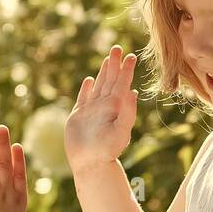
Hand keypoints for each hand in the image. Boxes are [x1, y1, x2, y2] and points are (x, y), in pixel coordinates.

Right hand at [65, 45, 138, 174]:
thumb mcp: (121, 131)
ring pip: (99, 86)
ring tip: (108, 59)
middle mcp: (105, 106)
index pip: (122, 84)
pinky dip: (87, 88)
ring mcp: (92, 110)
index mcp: (116, 107)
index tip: (131, 56)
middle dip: (114, 64)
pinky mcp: (79, 116)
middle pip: (111, 80)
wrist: (90, 163)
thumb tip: (133, 93)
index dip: (126, 70)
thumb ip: (128, 112)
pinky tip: (90, 80)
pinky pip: (84, 98)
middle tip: (118, 48)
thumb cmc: (107, 151)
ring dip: (103, 72)